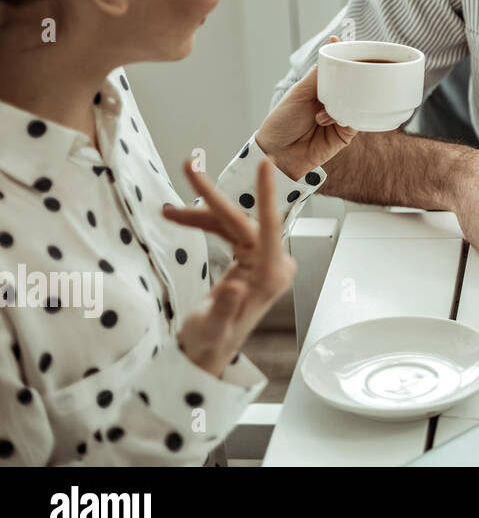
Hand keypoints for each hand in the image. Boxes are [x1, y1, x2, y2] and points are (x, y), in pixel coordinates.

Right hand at [162, 157, 297, 377]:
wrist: (208, 353)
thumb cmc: (211, 344)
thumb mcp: (212, 329)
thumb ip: (225, 309)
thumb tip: (235, 285)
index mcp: (270, 277)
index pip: (270, 228)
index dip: (265, 195)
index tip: (265, 165)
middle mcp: (273, 264)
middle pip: (241, 222)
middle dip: (211, 198)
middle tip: (188, 166)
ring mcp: (263, 260)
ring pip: (231, 224)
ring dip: (200, 215)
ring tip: (167, 212)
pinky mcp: (251, 258)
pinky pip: (228, 232)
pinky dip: (204, 224)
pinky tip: (179, 218)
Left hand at [255, 35, 358, 179]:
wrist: (278, 153)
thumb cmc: (282, 122)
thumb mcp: (299, 93)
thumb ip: (318, 76)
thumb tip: (331, 50)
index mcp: (322, 89)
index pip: (339, 71)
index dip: (346, 58)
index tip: (347, 42)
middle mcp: (335, 101)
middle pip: (354, 85)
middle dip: (357, 76)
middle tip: (356, 68)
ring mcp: (342, 117)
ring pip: (358, 102)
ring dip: (348, 100)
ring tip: (328, 106)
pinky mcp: (346, 134)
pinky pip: (357, 121)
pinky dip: (349, 116)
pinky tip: (333, 118)